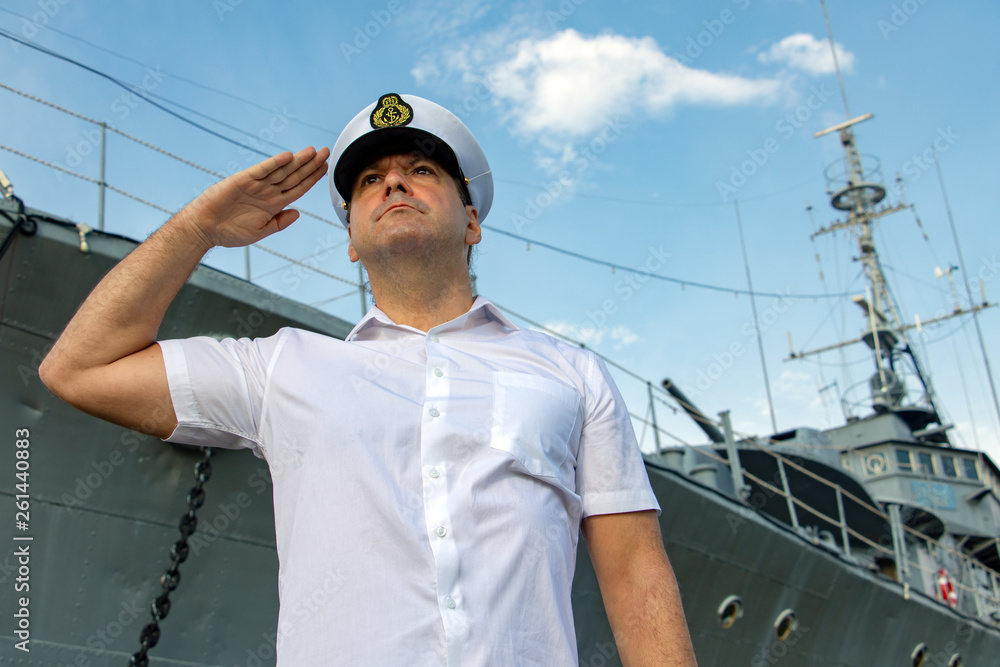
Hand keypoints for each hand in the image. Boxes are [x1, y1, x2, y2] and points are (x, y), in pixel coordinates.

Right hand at [181, 146, 330, 248]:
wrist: (205, 229)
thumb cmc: (230, 232)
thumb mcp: (260, 231)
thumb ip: (279, 223)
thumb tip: (298, 213)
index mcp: (273, 204)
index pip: (298, 188)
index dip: (312, 179)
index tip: (325, 169)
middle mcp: (267, 192)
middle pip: (294, 176)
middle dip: (310, 165)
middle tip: (326, 152)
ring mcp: (256, 185)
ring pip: (282, 171)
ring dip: (298, 161)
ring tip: (313, 151)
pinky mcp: (243, 180)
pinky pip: (262, 170)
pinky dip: (275, 163)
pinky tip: (288, 156)